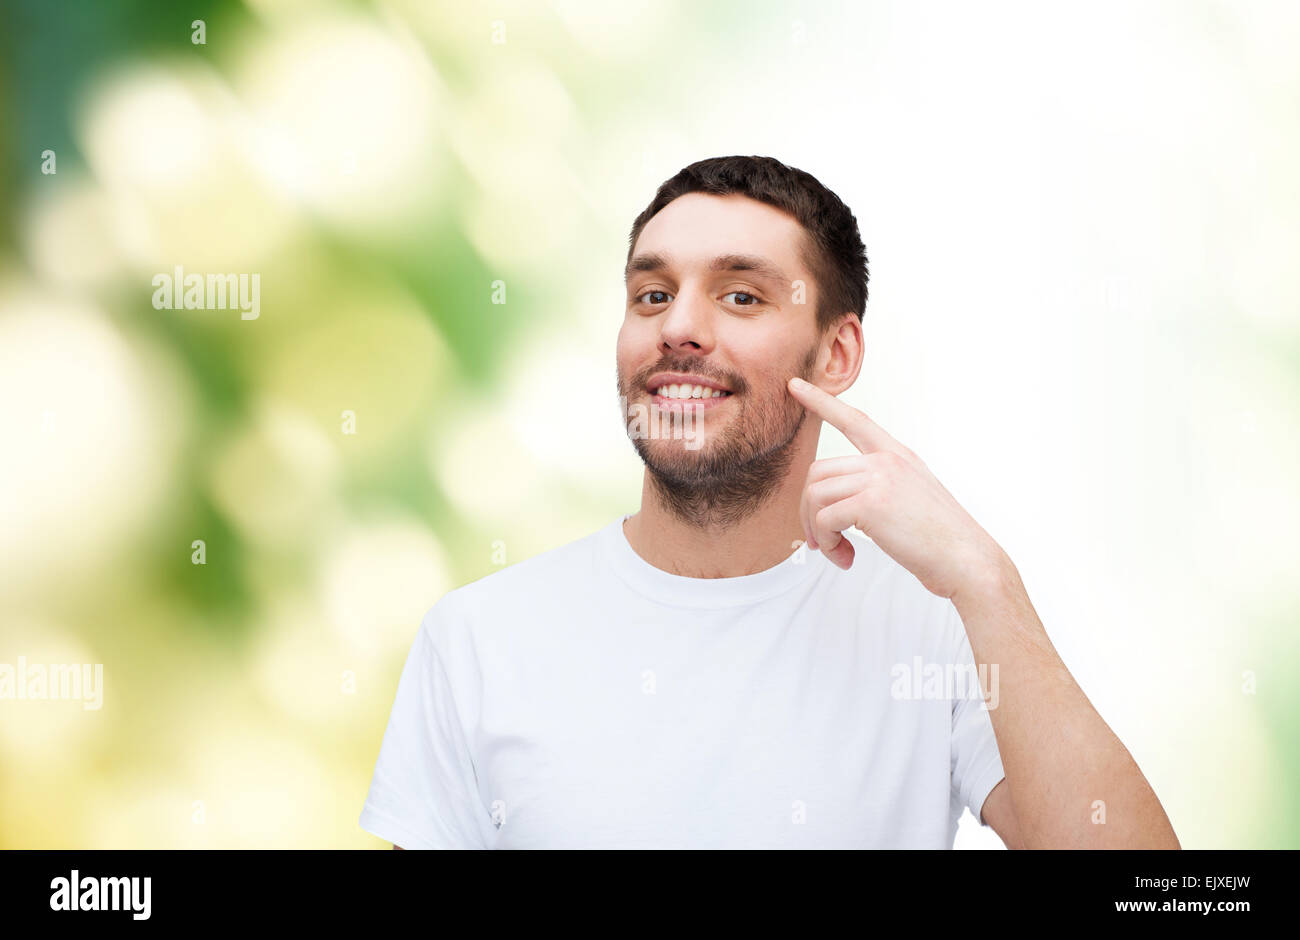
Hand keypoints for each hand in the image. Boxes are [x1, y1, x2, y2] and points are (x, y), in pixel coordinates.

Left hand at [787, 376, 1007, 599]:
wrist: (966, 559)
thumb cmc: (940, 539)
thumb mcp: (912, 498)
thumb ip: (879, 488)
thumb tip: (836, 506)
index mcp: (897, 456)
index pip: (854, 420)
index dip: (822, 401)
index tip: (795, 386)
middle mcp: (887, 461)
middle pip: (818, 472)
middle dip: (808, 510)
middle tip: (819, 541)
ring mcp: (879, 479)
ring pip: (815, 496)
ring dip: (816, 531)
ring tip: (835, 552)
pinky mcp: (871, 503)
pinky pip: (824, 520)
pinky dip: (827, 543)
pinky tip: (846, 557)